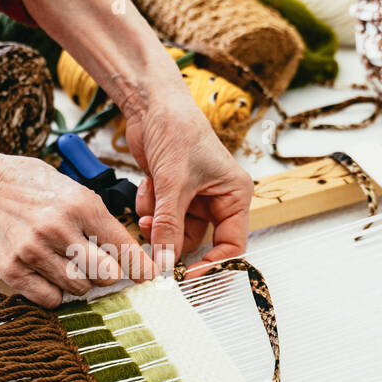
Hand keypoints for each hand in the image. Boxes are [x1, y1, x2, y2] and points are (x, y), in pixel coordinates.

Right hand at [0, 151, 155, 306]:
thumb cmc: (32, 187)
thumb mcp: (74, 191)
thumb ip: (101, 222)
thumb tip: (131, 258)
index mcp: (80, 204)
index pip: (123, 247)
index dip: (140, 266)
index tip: (149, 276)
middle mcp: (57, 228)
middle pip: (106, 274)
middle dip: (108, 273)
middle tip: (99, 265)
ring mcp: (33, 250)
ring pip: (79, 288)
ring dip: (80, 281)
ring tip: (67, 262)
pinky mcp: (13, 269)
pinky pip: (51, 299)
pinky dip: (56, 292)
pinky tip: (49, 273)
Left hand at [124, 100, 252, 269]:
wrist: (150, 103)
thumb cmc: (176, 130)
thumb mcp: (174, 184)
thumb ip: (170, 226)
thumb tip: (165, 263)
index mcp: (234, 195)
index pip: (232, 244)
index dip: (213, 264)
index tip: (188, 278)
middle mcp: (218, 198)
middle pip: (198, 240)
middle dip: (173, 239)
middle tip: (155, 245)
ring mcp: (193, 197)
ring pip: (174, 230)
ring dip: (157, 222)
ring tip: (149, 205)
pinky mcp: (172, 193)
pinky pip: (160, 217)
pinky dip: (149, 207)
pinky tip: (147, 185)